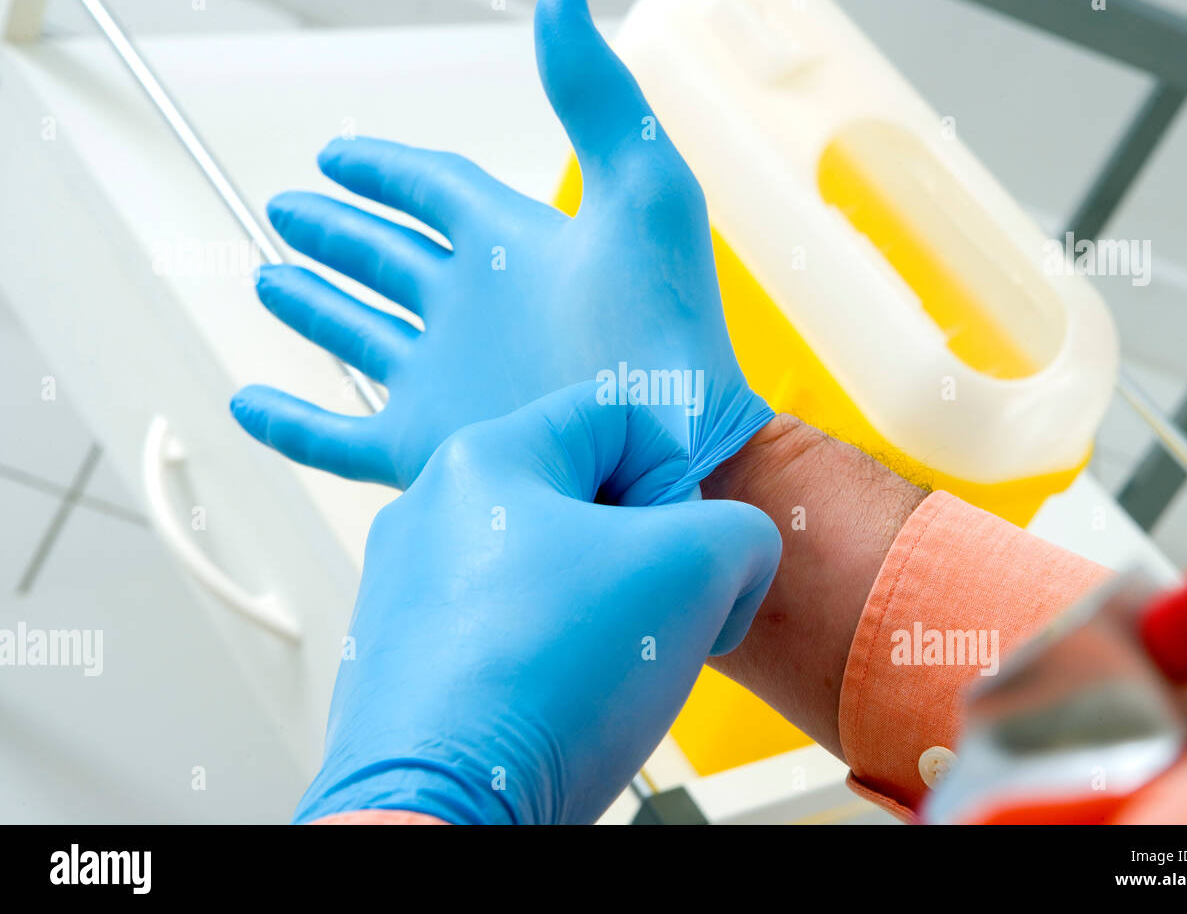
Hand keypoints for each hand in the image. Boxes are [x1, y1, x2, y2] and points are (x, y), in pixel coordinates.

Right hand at [231, 0, 771, 498]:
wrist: (676, 452)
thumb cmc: (672, 330)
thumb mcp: (641, 193)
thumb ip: (596, 97)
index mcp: (514, 247)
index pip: (436, 194)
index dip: (386, 170)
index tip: (335, 154)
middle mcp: (476, 312)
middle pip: (391, 260)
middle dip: (338, 233)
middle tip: (286, 208)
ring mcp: (450, 383)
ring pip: (361, 336)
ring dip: (314, 307)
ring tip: (267, 279)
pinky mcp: (430, 448)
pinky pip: (341, 438)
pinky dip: (293, 426)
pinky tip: (250, 404)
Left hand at [294, 382, 781, 824]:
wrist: (443, 813)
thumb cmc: (544, 684)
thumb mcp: (695, 571)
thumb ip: (740, 529)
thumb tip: (733, 551)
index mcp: (487, 456)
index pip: (624, 414)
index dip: (681, 475)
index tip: (685, 548)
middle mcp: (432, 510)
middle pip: (586, 492)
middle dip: (648, 552)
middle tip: (663, 614)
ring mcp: (410, 587)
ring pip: (550, 565)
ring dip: (607, 607)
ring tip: (611, 670)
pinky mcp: (406, 658)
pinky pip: (508, 628)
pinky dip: (554, 656)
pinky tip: (565, 703)